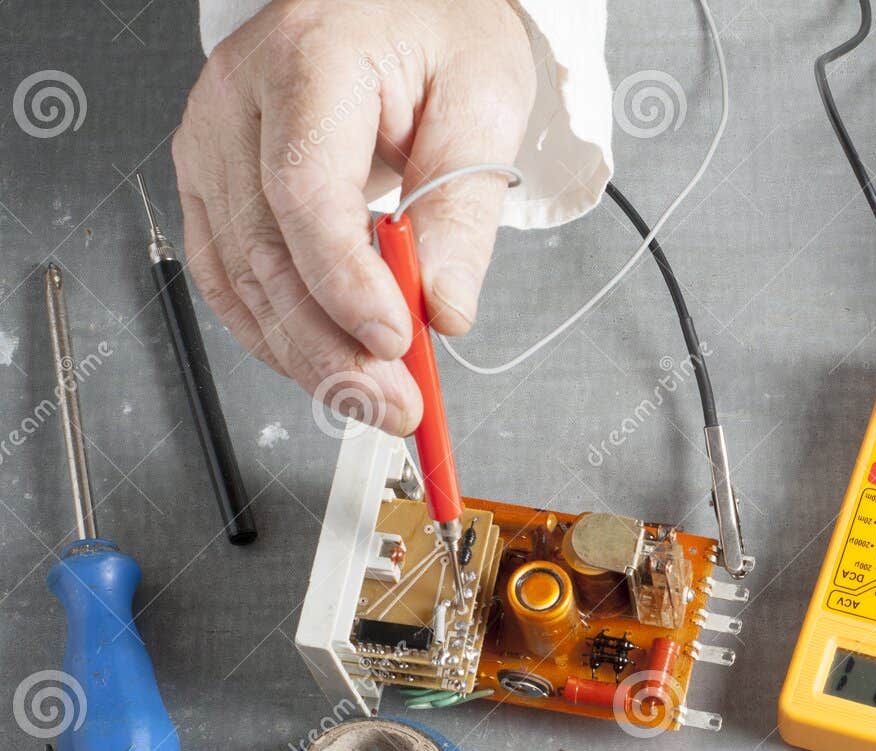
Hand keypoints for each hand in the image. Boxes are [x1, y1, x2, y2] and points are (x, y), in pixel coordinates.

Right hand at [173, 0, 535, 434]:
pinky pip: (229, 276)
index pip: (304, 192)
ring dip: (306, 355)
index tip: (396, 343)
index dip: (345, 282)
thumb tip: (445, 309)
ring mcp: (212, 143)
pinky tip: (323, 365)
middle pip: (265, 250)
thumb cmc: (438, 29)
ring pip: (240, 277)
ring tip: (373, 402)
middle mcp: (237, 102)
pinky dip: (276, 332)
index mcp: (307, 61)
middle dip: (331, 347)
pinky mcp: (213, 180)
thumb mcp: (482, 100)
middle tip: (395, 407)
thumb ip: (463, 207)